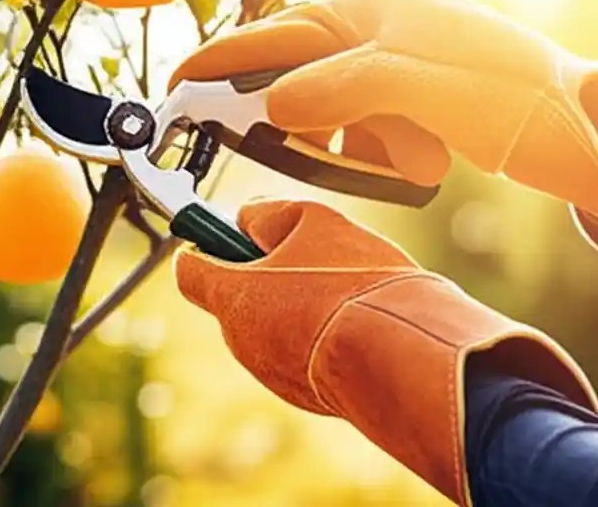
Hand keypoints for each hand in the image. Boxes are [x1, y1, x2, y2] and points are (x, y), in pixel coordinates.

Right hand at [171, 0, 597, 224]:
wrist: (579, 126)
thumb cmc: (504, 88)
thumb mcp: (414, 83)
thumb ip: (338, 89)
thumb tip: (273, 109)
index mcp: (366, 12)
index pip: (276, 36)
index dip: (222, 62)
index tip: (176, 86)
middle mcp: (370, 38)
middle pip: (298, 81)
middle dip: (306, 123)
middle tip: (299, 147)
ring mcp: (389, 75)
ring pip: (332, 120)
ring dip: (361, 148)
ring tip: (414, 150)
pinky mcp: (407, 111)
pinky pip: (367, 140)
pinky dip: (387, 157)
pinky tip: (425, 156)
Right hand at [174, 198, 597, 504]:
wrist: (406, 363)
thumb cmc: (315, 319)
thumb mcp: (234, 299)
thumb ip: (201, 277)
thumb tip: (188, 266)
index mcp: (306, 218)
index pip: (248, 218)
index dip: (223, 247)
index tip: (212, 272)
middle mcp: (350, 240)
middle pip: (286, 267)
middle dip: (265, 302)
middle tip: (254, 329)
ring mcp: (383, 281)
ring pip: (320, 305)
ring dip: (302, 333)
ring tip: (299, 363)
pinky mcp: (409, 322)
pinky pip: (357, 337)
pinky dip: (341, 357)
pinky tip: (336, 379)